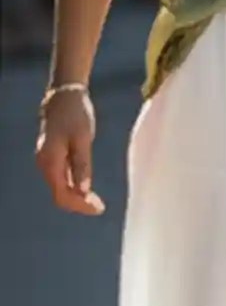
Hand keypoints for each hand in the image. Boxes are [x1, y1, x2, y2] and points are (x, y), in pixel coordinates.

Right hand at [35, 88, 104, 215]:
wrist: (63, 96)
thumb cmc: (76, 114)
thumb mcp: (82, 139)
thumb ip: (82, 165)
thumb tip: (83, 191)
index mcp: (51, 161)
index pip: (62, 194)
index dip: (79, 205)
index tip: (99, 209)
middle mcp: (45, 164)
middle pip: (59, 194)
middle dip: (79, 204)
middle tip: (100, 208)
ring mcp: (46, 161)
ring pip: (59, 188)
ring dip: (77, 197)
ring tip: (97, 202)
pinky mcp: (52, 158)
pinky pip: (61, 180)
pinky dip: (73, 187)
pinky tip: (87, 190)